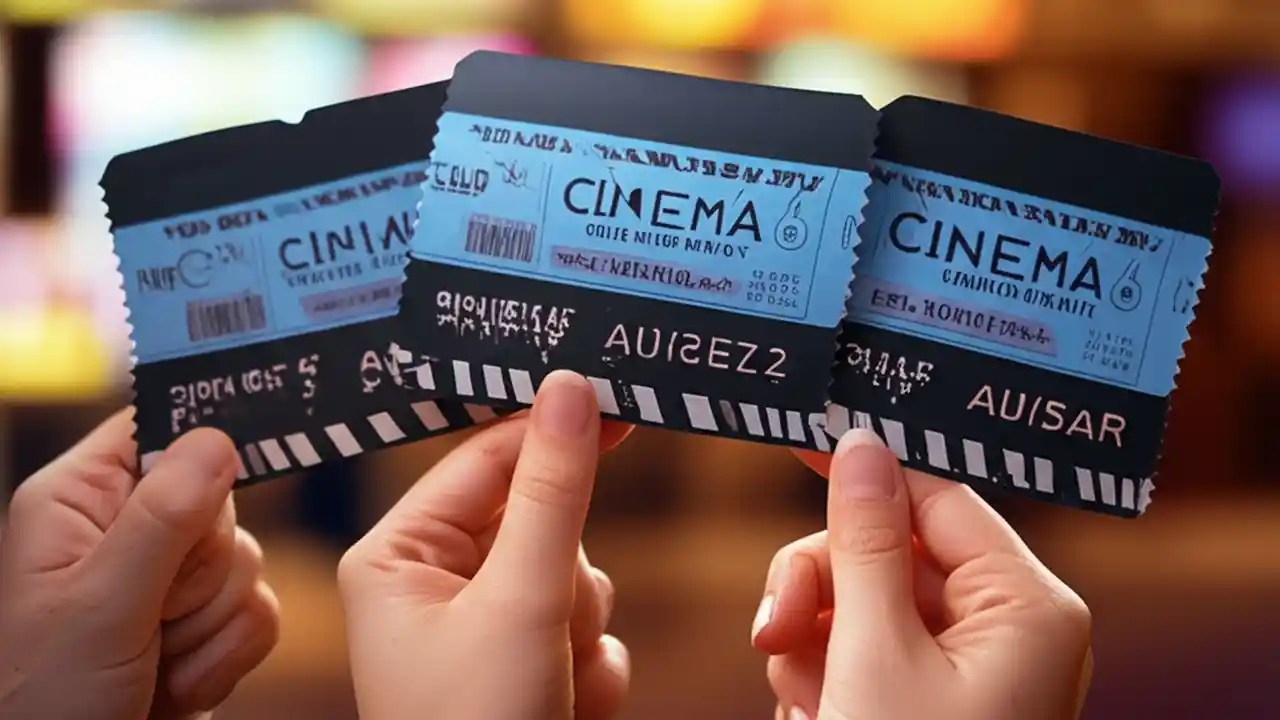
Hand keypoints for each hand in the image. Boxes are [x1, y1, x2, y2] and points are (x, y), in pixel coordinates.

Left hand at [0, 411, 279, 719]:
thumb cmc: (39, 705)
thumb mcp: (99, 608)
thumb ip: (161, 521)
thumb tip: (218, 440)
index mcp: (79, 503)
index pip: (158, 429)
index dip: (201, 449)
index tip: (227, 484)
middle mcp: (125, 532)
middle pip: (220, 504)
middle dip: (202, 575)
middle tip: (151, 617)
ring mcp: (165, 581)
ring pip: (249, 562)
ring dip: (212, 627)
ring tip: (152, 665)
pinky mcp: (200, 625)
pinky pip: (259, 610)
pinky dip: (228, 656)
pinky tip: (174, 684)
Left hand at [339, 371, 633, 719]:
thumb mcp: (521, 601)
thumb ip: (554, 492)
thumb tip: (571, 389)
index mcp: (396, 556)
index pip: (483, 459)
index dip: (550, 432)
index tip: (616, 402)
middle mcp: (431, 583)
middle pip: (538, 518)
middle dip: (562, 574)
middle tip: (550, 619)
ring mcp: (479, 624)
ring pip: (572, 569)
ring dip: (579, 623)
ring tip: (552, 678)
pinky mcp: (520, 659)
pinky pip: (583, 621)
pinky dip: (589, 661)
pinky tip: (565, 702)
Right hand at [753, 430, 1091, 719]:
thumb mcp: (873, 653)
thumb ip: (864, 541)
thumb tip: (860, 447)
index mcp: (1026, 606)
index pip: (939, 497)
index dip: (866, 470)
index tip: (801, 437)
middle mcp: (1006, 629)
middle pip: (889, 551)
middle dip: (821, 587)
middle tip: (772, 629)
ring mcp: (967, 670)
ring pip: (863, 600)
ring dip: (812, 638)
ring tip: (801, 697)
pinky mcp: (930, 702)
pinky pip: (861, 649)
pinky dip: (823, 674)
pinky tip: (816, 717)